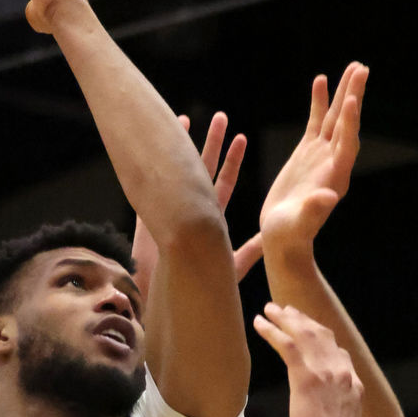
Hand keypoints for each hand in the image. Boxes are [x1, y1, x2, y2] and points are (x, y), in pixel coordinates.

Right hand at [133, 112, 262, 291]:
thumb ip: (248, 253)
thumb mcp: (227, 269)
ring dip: (182, 146)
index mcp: (210, 219)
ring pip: (177, 171)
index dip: (232, 161)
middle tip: (220, 117)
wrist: (160, 299)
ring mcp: (168, 211)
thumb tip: (271, 238)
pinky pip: (149, 184)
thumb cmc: (195, 290)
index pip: (224, 183)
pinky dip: (152, 163)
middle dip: (212, 143)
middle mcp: (190, 210)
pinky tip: (153, 144)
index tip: (241, 137)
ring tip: (185, 119)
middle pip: (203, 169)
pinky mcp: (146, 217)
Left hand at [252, 301, 363, 416]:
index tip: (307, 328)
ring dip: (285, 318)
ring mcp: (326, 372)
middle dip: (302, 319)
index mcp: (354, 385)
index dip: (321, 337)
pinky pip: (286, 345)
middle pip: (322, 335)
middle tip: (286, 309)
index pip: (338, 352)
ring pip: (304, 334)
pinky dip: (272, 331)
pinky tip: (260, 323)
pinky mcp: (306, 378)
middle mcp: (343, 373)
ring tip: (270, 308)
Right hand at [259, 62, 366, 248]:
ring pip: (335, 118)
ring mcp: (321, 156)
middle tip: (362, 69)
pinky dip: (320, 101)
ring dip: (344, 92)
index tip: (352, 100)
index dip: (350, 123)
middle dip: (354, 96)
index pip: (347, 144)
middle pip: (347, 124)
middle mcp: (333, 162)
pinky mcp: (307, 153)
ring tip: (353, 67)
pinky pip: (316, 122)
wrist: (282, 239)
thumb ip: (314, 210)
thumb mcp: (300, 224)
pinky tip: (321, 80)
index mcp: (335, 176)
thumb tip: (328, 199)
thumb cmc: (290, 236)